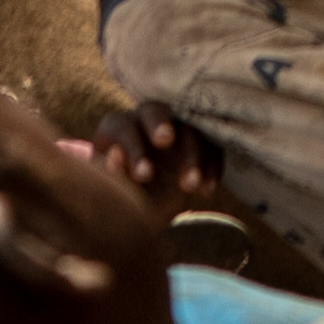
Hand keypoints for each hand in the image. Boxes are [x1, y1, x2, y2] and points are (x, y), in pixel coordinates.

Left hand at [86, 102, 223, 210]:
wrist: (144, 213)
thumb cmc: (121, 201)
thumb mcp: (114, 194)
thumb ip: (112, 175)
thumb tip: (114, 155)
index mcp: (116, 130)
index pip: (123, 128)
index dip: (133, 148)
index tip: (144, 176)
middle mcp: (144, 120)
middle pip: (154, 110)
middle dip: (160, 124)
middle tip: (166, 140)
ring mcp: (175, 126)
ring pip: (188, 127)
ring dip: (192, 156)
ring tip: (190, 187)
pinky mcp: (199, 139)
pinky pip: (211, 144)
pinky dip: (211, 165)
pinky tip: (206, 190)